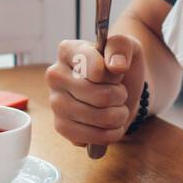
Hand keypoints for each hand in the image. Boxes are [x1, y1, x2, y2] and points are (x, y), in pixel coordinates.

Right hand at [45, 34, 145, 151]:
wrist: (120, 91)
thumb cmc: (120, 66)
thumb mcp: (128, 47)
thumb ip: (121, 46)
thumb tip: (116, 66)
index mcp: (68, 51)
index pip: (92, 67)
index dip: (112, 74)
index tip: (117, 71)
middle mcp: (55, 75)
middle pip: (99, 96)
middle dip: (120, 96)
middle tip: (120, 92)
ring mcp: (55, 102)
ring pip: (98, 117)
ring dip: (118, 115)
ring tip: (117, 107)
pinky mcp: (61, 127)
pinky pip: (92, 136)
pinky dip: (110, 133)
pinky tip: (110, 124)